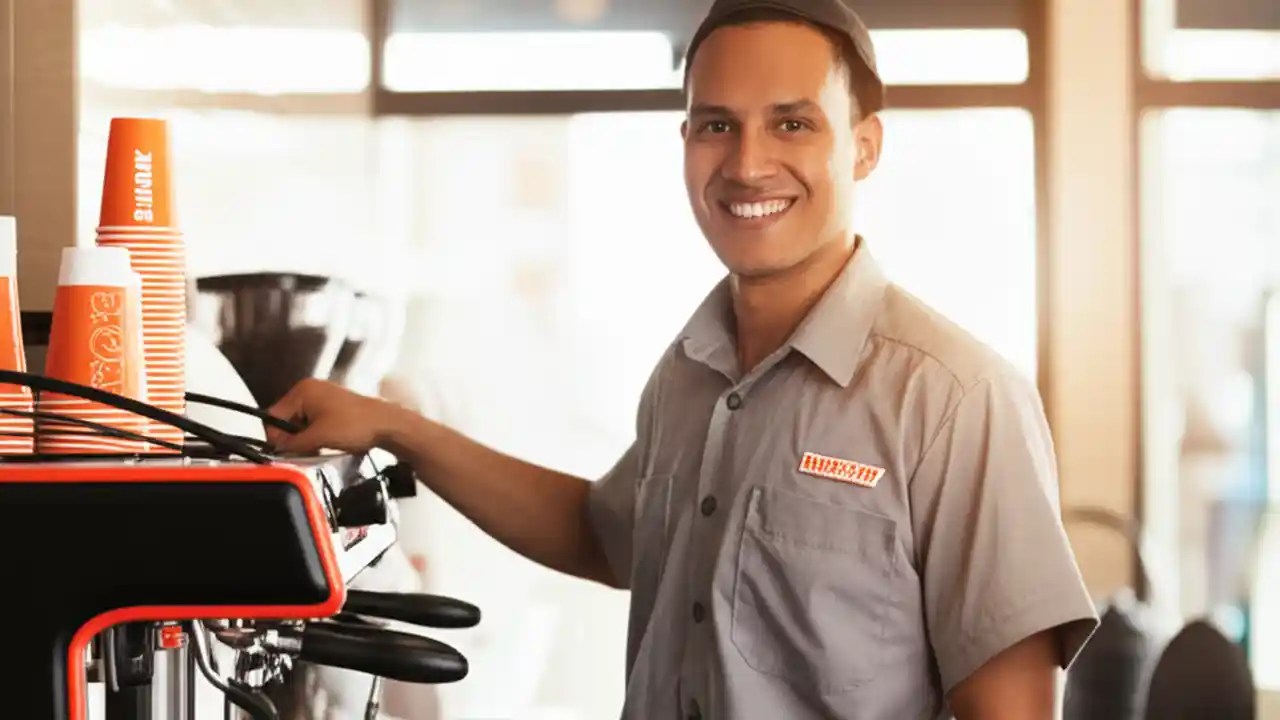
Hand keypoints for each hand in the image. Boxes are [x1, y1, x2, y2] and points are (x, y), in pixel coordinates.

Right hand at [265, 378, 400, 454]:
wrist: (387, 425)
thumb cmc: (356, 425)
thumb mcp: (318, 437)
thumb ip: (292, 444)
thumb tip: (277, 449)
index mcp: (303, 391)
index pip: (273, 416)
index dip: (276, 437)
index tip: (284, 452)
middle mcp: (310, 390)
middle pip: (286, 419)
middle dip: (292, 438)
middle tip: (304, 451)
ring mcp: (323, 397)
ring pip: (300, 423)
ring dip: (305, 438)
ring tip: (318, 447)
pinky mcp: (333, 407)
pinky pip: (313, 423)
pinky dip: (316, 435)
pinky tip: (326, 443)